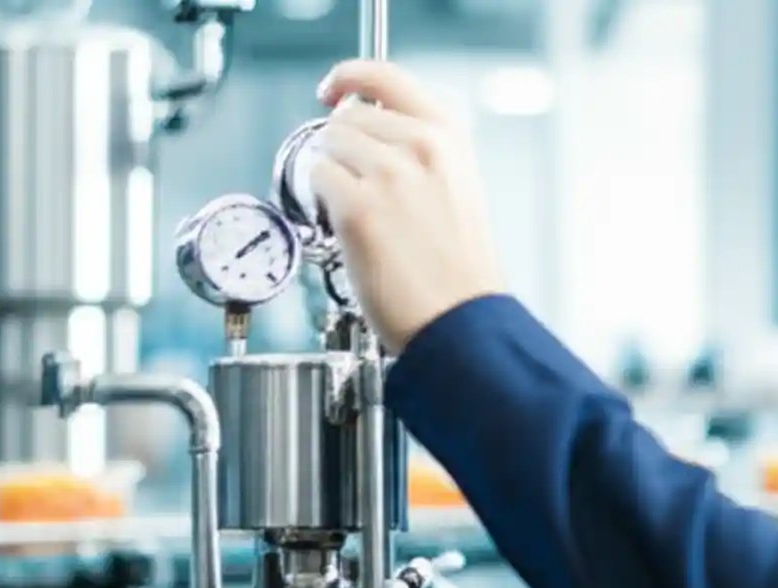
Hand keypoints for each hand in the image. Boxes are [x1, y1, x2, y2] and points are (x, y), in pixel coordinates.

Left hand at [311, 60, 505, 354]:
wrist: (460, 320)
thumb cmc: (459, 271)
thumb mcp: (456, 188)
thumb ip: (418, 152)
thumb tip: (367, 133)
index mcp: (448, 137)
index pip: (385, 76)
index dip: (349, 77)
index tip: (333, 90)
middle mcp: (420, 146)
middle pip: (347, 117)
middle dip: (339, 144)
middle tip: (348, 179)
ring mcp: (387, 175)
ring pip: (326, 145)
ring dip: (328, 172)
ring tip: (352, 209)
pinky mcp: (357, 209)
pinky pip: (316, 180)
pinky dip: (320, 199)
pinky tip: (343, 224)